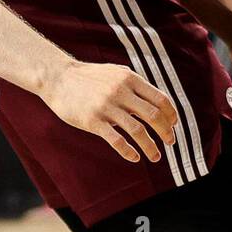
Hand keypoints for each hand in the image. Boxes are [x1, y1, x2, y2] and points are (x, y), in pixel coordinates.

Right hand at [41, 61, 178, 163]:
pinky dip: (129, 151)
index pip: (160, 99)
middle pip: (153, 115)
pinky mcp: (93, 121)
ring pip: (137, 131)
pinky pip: (116, 140)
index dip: (171, 114)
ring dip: (150, 146)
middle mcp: (121, 92)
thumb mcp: (116, 73)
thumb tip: (157, 99)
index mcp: (130, 79)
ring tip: (156, 156)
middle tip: (170, 142)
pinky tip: (134, 157)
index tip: (173, 125)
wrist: (58, 78)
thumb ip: (135, 84)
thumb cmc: (89, 77)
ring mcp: (107, 107)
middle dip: (165, 132)